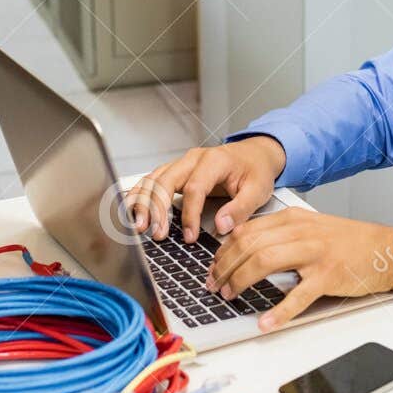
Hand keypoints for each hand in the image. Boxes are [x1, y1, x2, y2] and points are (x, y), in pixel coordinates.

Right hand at [125, 136, 286, 243]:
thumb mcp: (258, 190)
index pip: (195, 188)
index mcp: (214, 161)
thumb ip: (241, 209)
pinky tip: (133, 213)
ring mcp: (180, 164)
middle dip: (157, 208)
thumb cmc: (255, 171)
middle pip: (166, 180)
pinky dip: (140, 196)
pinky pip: (151, 182)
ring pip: (153, 179)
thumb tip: (221, 226)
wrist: (254, 155)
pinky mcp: (174, 172)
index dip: (190, 214)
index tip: (190, 237)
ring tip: (140, 227)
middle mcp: (193, 159)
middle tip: (156, 233)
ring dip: (143, 203)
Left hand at [207, 206, 392, 331]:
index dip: (222, 251)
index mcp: (292, 219)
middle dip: (224, 267)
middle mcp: (300, 232)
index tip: (213, 268)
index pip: (245, 231)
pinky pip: (298, 296)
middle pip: (248, 245)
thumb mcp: (310, 228)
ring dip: (240, 281)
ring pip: (264, 262)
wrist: (385, 249)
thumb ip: (280, 235)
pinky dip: (278, 312)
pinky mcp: (328, 276)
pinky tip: (265, 322)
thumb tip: (244, 250)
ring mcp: (314, 253)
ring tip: (230, 296)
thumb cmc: (348, 243)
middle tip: (214, 285)